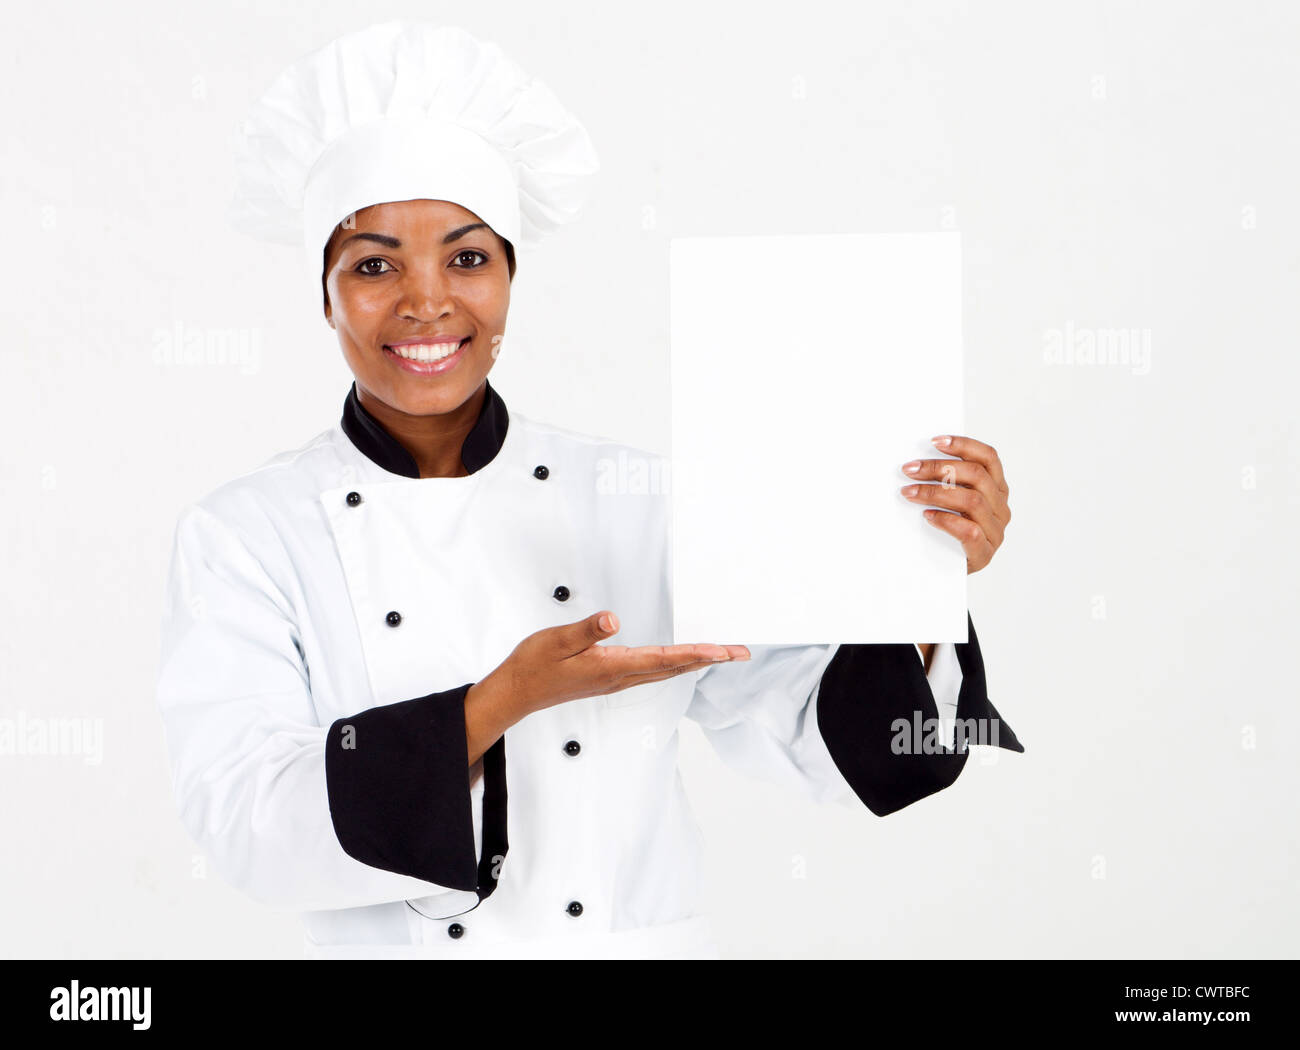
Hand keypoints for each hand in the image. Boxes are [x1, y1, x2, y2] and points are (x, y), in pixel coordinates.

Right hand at [477, 611, 750, 717]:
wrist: (516, 693)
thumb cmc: (533, 666)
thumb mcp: (556, 641)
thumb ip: (586, 630)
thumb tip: (614, 621)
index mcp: (612, 667)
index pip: (664, 658)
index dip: (696, 653)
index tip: (724, 650)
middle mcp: (620, 677)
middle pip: (675, 667)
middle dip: (709, 659)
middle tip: (740, 653)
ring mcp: (616, 681)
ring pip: (666, 670)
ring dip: (696, 662)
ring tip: (720, 655)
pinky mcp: (609, 679)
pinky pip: (652, 672)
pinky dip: (674, 664)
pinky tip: (678, 661)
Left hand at [900, 434, 1010, 573]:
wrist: (948, 573)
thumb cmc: (948, 531)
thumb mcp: (952, 501)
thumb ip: (947, 481)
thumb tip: (917, 461)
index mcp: (997, 489)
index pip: (989, 458)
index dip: (964, 445)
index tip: (935, 441)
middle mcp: (1001, 507)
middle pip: (976, 476)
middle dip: (939, 468)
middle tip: (909, 469)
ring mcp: (996, 532)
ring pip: (971, 501)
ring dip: (935, 493)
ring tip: (909, 492)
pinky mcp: (984, 554)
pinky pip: (969, 531)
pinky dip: (946, 520)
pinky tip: (927, 516)